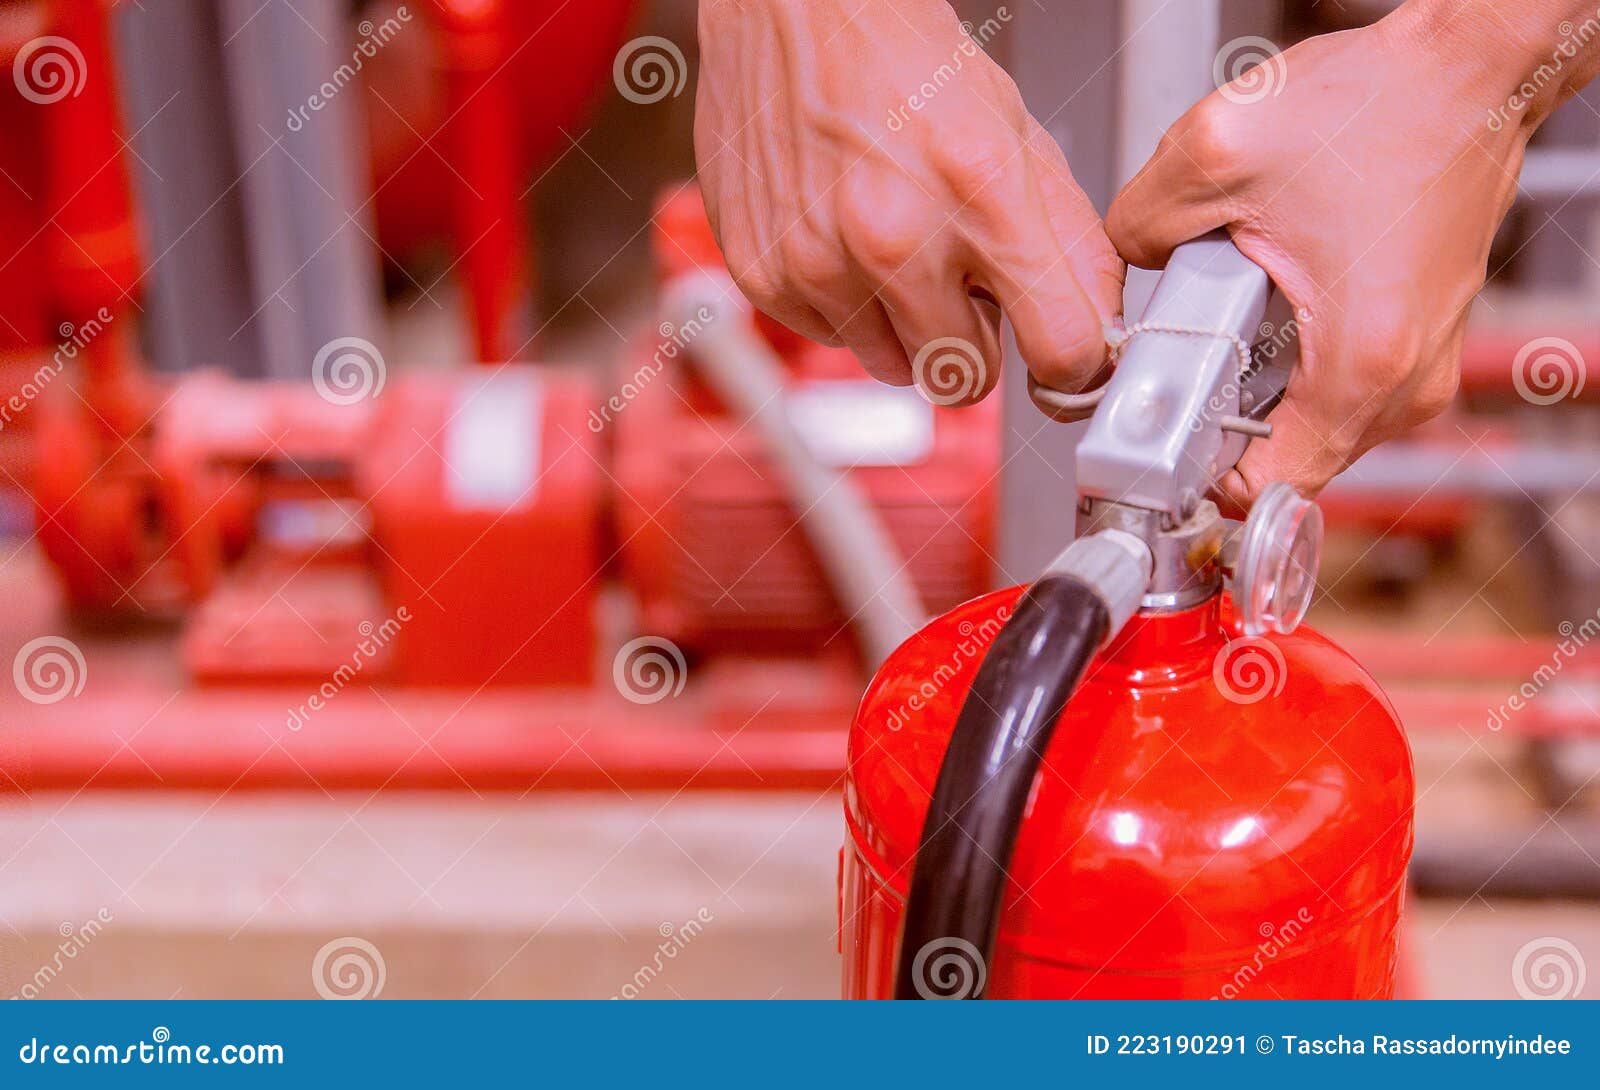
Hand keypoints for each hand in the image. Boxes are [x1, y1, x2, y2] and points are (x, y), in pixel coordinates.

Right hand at [694, 0, 1122, 402]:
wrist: (798, 14)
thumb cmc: (908, 68)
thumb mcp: (1018, 138)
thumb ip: (1069, 243)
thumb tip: (1096, 335)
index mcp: (982, 194)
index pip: (1060, 348)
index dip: (1070, 364)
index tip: (1063, 358)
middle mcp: (896, 237)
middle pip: (967, 378)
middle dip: (975, 342)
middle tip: (961, 282)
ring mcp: (821, 263)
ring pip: (895, 368)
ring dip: (906, 327)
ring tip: (895, 248)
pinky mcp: (764, 273)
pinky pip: (831, 338)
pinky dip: (845, 304)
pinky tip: (843, 238)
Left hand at [1106, 6, 1534, 505]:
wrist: (1470, 69)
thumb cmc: (1382, 104)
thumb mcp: (1217, 155)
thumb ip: (1139, 225)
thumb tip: (1117, 267)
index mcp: (1360, 365)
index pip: (1269, 490)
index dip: (1201, 478)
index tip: (1161, 440)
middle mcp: (1405, 383)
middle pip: (1287, 461)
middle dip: (1222, 424)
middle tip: (1182, 361)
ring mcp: (1420, 367)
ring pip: (1312, 426)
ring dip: (1258, 391)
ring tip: (1227, 320)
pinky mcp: (1420, 342)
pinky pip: (1340, 388)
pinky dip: (1294, 363)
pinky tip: (1267, 305)